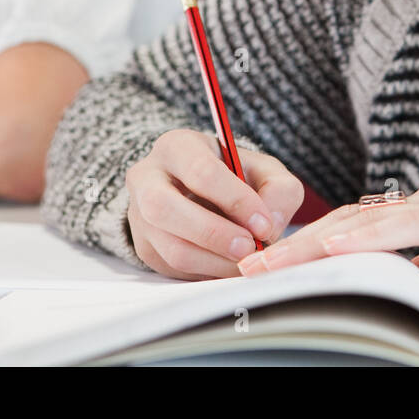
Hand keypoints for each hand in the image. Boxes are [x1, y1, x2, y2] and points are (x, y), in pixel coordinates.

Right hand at [126, 128, 304, 279]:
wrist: (204, 193)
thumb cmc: (237, 177)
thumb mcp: (265, 170)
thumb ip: (279, 191)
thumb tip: (269, 227)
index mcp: (177, 146)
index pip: (201, 172)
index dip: (236, 201)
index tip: (264, 224)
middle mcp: (147, 178)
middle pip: (165, 209)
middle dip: (214, 234)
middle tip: (249, 248)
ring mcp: (139, 215)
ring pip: (171, 247)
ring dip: (215, 261)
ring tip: (245, 260)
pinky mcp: (145, 247)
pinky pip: (174, 269)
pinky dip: (207, 273)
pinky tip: (228, 264)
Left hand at [237, 158, 418, 276]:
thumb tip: (414, 278)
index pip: (362, 227)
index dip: (317, 246)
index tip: (280, 264)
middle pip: (347, 224)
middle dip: (294, 247)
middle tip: (249, 269)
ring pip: (359, 227)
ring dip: (307, 248)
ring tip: (264, 266)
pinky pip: (401, 230)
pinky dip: (359, 241)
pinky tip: (326, 250)